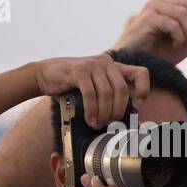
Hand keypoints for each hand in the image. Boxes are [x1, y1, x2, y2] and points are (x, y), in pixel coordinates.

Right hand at [32, 55, 149, 127]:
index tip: (136, 106)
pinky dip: (92, 110)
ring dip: (104, 114)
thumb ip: (110, 93)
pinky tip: (90, 119)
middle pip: (122, 90)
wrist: (43, 75)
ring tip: (98, 124)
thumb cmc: (72, 85)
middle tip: (110, 123)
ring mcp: (92, 65)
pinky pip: (91, 95)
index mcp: (114, 66)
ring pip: (107, 94)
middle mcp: (106, 62)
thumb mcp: (96, 86)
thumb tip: (125, 117)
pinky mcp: (78, 71)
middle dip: (118, 111)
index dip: (143, 90)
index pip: (141, 73)